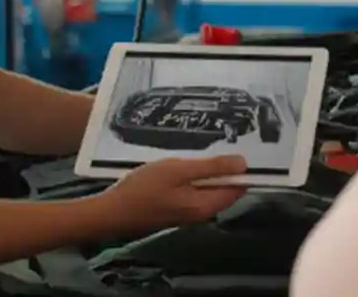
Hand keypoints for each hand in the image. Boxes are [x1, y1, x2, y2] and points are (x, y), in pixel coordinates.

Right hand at [101, 155, 249, 233]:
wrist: (113, 212)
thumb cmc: (144, 188)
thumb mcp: (178, 170)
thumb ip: (211, 168)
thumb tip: (243, 164)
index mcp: (206, 206)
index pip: (238, 188)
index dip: (241, 168)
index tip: (238, 146)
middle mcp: (202, 213)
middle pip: (224, 189)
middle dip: (223, 168)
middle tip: (215, 143)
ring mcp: (188, 213)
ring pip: (208, 189)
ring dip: (206, 172)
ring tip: (195, 152)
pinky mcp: (176, 210)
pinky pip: (194, 192)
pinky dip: (193, 178)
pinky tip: (181, 165)